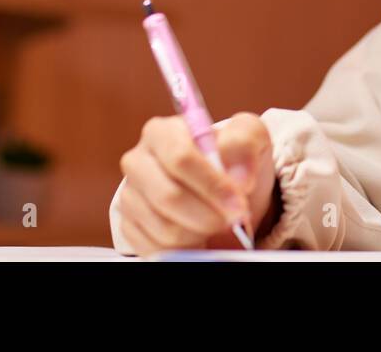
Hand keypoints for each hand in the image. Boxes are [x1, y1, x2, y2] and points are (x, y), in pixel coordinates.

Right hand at [117, 112, 277, 255]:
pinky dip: (186, 248)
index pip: (181, 158)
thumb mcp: (250, 137)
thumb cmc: (232, 158)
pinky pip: (157, 248)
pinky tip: (201, 235)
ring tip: (218, 224)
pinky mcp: (130, 226)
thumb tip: (240, 178)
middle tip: (233, 220)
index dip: (212, 184)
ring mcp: (131, 196)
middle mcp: (138, 161)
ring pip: (164, 227)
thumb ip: (246, 145)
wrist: (223, 188)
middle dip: (208, 215)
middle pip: (169, 196)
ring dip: (200, 233)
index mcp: (162, 132)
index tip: (238, 203)